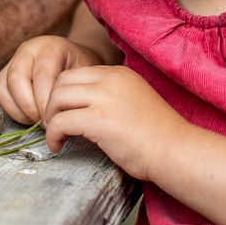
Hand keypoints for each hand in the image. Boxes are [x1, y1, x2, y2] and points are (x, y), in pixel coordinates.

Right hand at [0, 36, 104, 123]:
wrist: (75, 60)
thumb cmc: (81, 69)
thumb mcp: (85, 74)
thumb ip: (74, 89)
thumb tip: (63, 115)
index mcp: (50, 47)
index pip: (42, 75)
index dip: (46, 102)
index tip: (55, 120)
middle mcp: (28, 50)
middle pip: (16, 78)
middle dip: (29, 107)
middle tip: (44, 123)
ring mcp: (13, 60)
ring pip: (3, 87)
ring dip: (19, 110)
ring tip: (37, 121)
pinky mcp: (4, 74)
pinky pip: (0, 94)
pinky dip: (12, 110)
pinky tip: (29, 118)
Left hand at [43, 65, 184, 179]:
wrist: (175, 150)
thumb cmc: (159, 134)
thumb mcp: (134, 102)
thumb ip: (112, 97)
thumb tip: (86, 109)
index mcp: (120, 74)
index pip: (77, 73)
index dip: (65, 94)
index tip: (65, 113)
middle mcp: (111, 80)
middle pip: (62, 81)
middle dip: (52, 103)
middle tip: (56, 124)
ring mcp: (104, 98)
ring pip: (57, 97)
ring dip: (50, 118)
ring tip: (56, 136)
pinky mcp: (98, 120)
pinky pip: (60, 122)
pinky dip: (53, 135)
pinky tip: (58, 146)